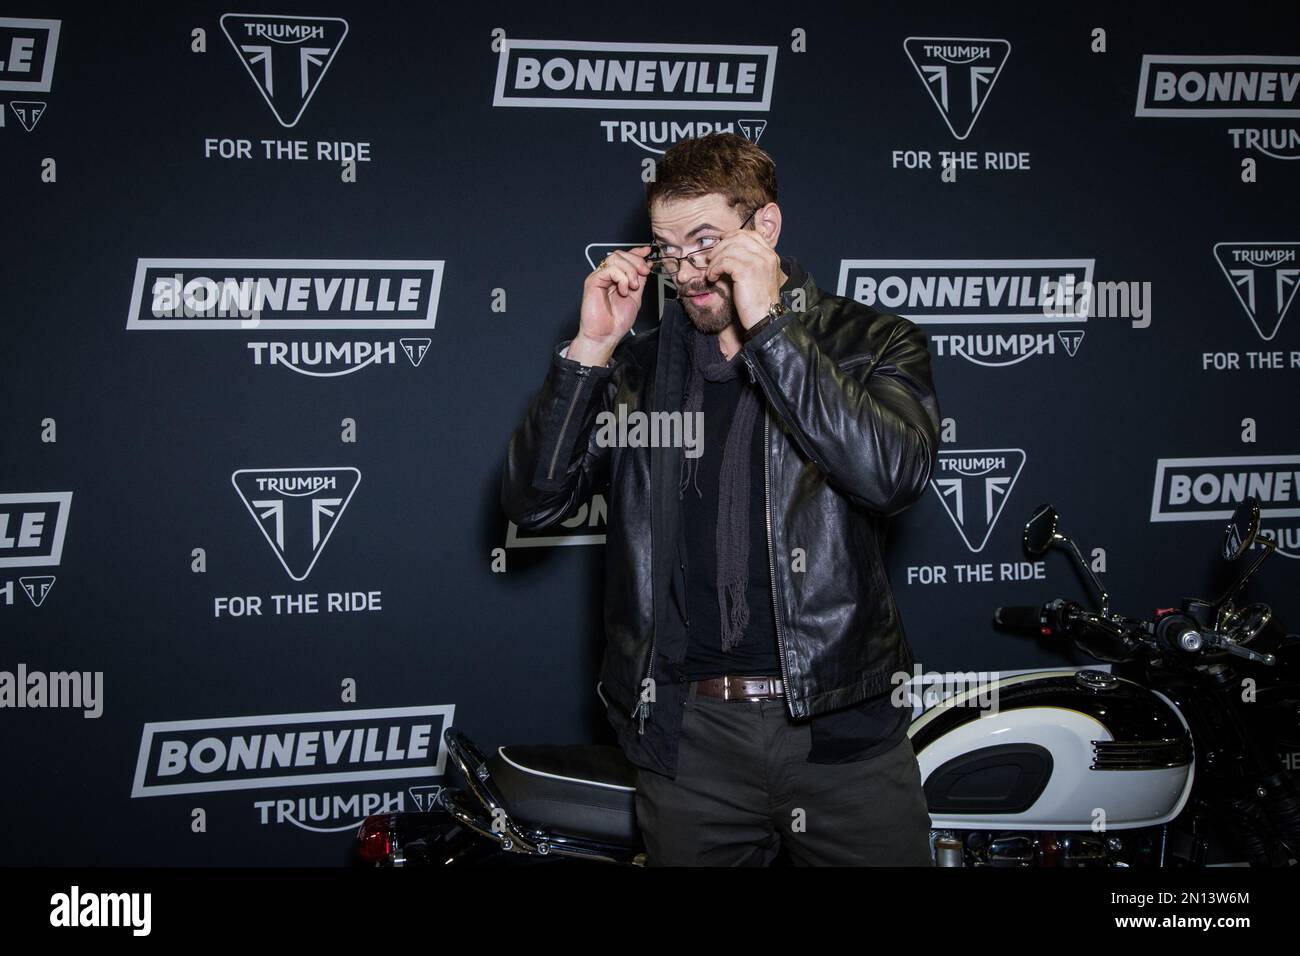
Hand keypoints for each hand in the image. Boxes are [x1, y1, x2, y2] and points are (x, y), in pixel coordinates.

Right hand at [571, 245, 651, 364]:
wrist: (605, 336)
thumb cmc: (616, 322)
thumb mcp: (636, 297)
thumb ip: (639, 281)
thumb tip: (646, 266)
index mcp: (616, 279)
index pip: (624, 258)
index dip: (636, 252)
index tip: (648, 252)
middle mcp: (606, 276)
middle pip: (620, 254)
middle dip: (636, 261)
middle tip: (644, 273)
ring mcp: (599, 277)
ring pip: (615, 258)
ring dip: (630, 271)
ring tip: (633, 287)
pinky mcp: (593, 281)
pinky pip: (609, 269)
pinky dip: (621, 278)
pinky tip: (623, 290)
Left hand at [702, 229, 782, 329]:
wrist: (765, 318)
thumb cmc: (759, 302)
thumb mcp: (759, 277)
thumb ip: (751, 262)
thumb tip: (729, 250)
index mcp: (771, 256)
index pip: (751, 235)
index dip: (733, 235)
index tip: (721, 241)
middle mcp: (767, 256)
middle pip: (738, 238)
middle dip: (720, 246)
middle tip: (711, 258)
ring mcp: (758, 262)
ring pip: (728, 249)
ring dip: (715, 260)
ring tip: (711, 272)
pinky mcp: (746, 271)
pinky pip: (723, 262)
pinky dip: (714, 269)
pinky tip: (712, 278)